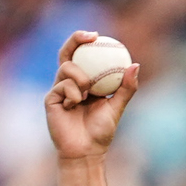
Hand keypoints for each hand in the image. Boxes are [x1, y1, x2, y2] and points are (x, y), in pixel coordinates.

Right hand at [46, 30, 138, 160]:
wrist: (85, 151)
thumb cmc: (101, 131)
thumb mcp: (117, 107)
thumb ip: (126, 87)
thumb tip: (135, 64)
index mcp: (85, 82)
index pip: (83, 56)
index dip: (85, 41)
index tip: (97, 35)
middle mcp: (70, 82)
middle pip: (67, 53)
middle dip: (75, 39)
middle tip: (90, 36)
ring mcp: (58, 89)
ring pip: (67, 68)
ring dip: (80, 77)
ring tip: (87, 94)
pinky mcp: (50, 98)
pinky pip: (62, 85)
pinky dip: (72, 94)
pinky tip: (73, 106)